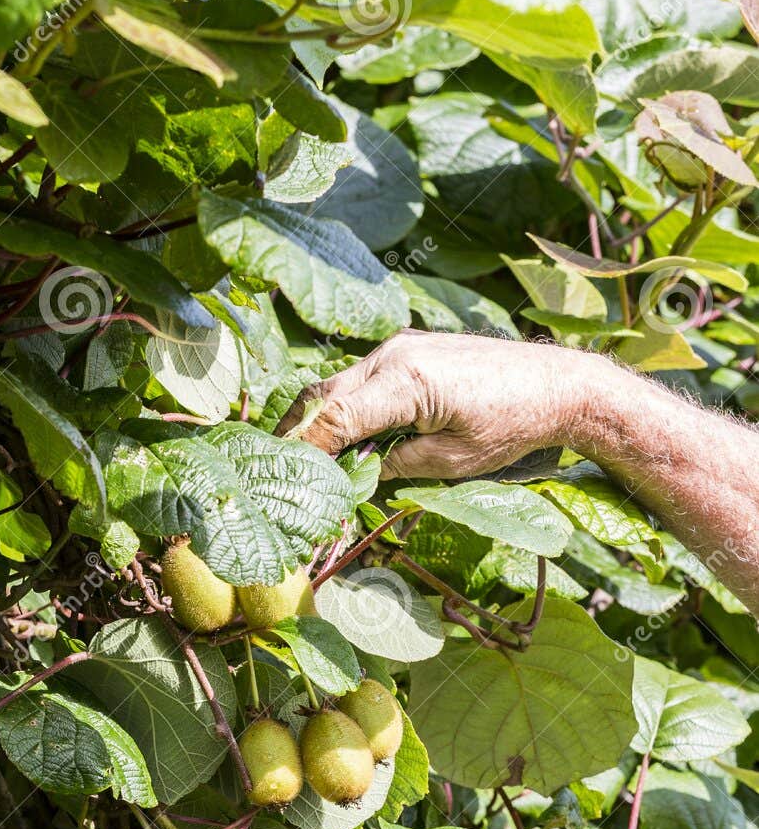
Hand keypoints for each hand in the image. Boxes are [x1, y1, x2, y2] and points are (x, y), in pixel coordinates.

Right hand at [276, 331, 594, 478]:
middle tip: (272, 470)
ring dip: (315, 421)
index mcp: (406, 381)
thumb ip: (397, 466)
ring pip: (336, 385)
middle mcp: (394, 354)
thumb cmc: (512, 424)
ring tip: (298, 461)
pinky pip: (360, 380)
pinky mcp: (407, 351)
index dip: (305, 452)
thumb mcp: (452, 462)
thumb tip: (356, 476)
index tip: (285, 480)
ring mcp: (399, 348)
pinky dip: (341, 409)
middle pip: (322, 396)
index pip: (334, 418)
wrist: (556, 383)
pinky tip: (336, 439)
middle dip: (294, 434)